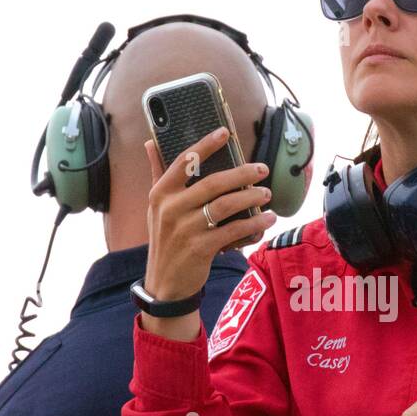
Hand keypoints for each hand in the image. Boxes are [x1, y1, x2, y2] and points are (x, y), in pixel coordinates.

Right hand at [141, 126, 278, 301]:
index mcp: (161, 193)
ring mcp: (186, 229)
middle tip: (262, 169)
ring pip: (226, 205)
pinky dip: (253, 225)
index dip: (205, 145)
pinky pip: (233, 231)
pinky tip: (266, 220)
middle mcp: (171, 209)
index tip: (225, 132)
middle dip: (242, 173)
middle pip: (213, 183)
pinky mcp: (201, 248)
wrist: (164, 283)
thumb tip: (149, 143)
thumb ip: (157, 175)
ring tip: (267, 194)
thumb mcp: (156, 208)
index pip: (183, 162)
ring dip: (251, 198)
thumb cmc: (165, 239)